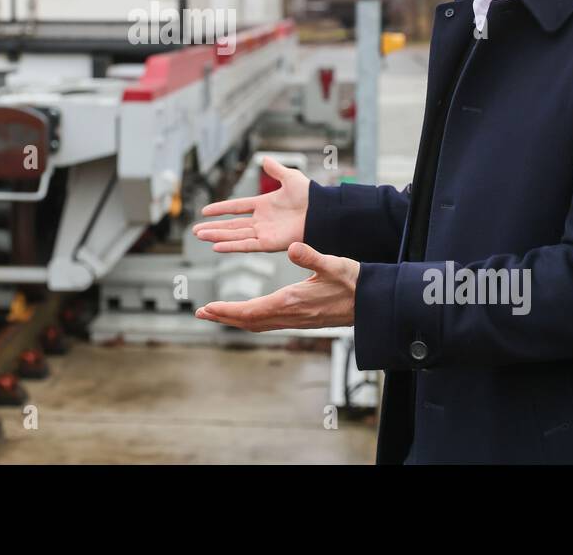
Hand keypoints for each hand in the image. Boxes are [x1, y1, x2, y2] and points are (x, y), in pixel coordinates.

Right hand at [192, 155, 309, 252]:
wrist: (322, 212)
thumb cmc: (310, 196)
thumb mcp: (290, 178)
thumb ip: (276, 170)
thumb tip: (265, 159)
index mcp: (263, 205)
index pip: (236, 207)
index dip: (220, 209)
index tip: (205, 211)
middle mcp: (261, 221)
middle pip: (231, 225)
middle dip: (213, 228)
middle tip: (196, 231)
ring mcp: (264, 232)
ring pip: (235, 235)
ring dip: (217, 236)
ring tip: (200, 236)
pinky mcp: (269, 243)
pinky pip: (246, 245)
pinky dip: (231, 246)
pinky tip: (216, 246)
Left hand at [195, 241, 358, 330]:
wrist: (372, 303)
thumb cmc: (354, 282)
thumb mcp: (333, 264)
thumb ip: (311, 256)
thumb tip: (292, 247)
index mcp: (292, 301)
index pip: (251, 311)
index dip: (227, 311)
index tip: (208, 308)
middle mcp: (290, 315)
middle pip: (249, 321)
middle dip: (223, 317)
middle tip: (201, 313)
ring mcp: (295, 320)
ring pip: (258, 324)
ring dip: (235, 319)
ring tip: (217, 314)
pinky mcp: (301, 319)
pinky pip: (269, 323)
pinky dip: (252, 319)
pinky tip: (248, 314)